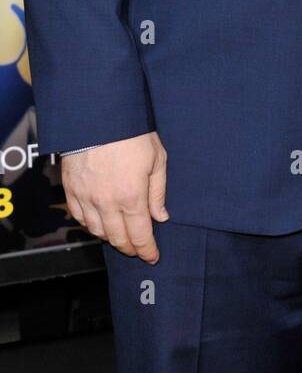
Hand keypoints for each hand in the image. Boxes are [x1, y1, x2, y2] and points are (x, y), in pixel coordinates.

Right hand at [61, 132, 167, 262]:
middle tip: (139, 249)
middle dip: (130, 248)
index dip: (147, 251)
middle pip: (117, 239)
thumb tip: (161, 216)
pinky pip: (79, 218)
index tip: (152, 257)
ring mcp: (86, 198)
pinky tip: (99, 223)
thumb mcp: (157, 159)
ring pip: (97, 231)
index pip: (140, 236)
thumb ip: (158, 192)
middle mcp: (106, 203)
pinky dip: (90, 226)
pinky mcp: (71, 190)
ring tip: (121, 237)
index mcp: (131, 197)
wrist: (98, 116)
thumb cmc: (132, 134)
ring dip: (110, 238)